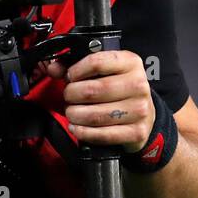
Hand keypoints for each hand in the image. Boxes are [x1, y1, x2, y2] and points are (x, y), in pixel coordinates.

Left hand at [40, 50, 155, 152]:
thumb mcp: (102, 71)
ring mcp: (139, 110)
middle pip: (92, 90)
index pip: (96, 62)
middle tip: (69, 97)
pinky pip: (101, 134)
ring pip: (95, 115)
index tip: (69, 77)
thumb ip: (76, 67)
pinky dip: (83, 132)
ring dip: (75, 115)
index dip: (76, 70)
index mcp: (130, 63)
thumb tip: (53, 68)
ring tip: (72, 113)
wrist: (144, 114)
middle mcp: (138, 85)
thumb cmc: (117, 89)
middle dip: (72, 95)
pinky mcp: (136, 132)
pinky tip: (76, 127)